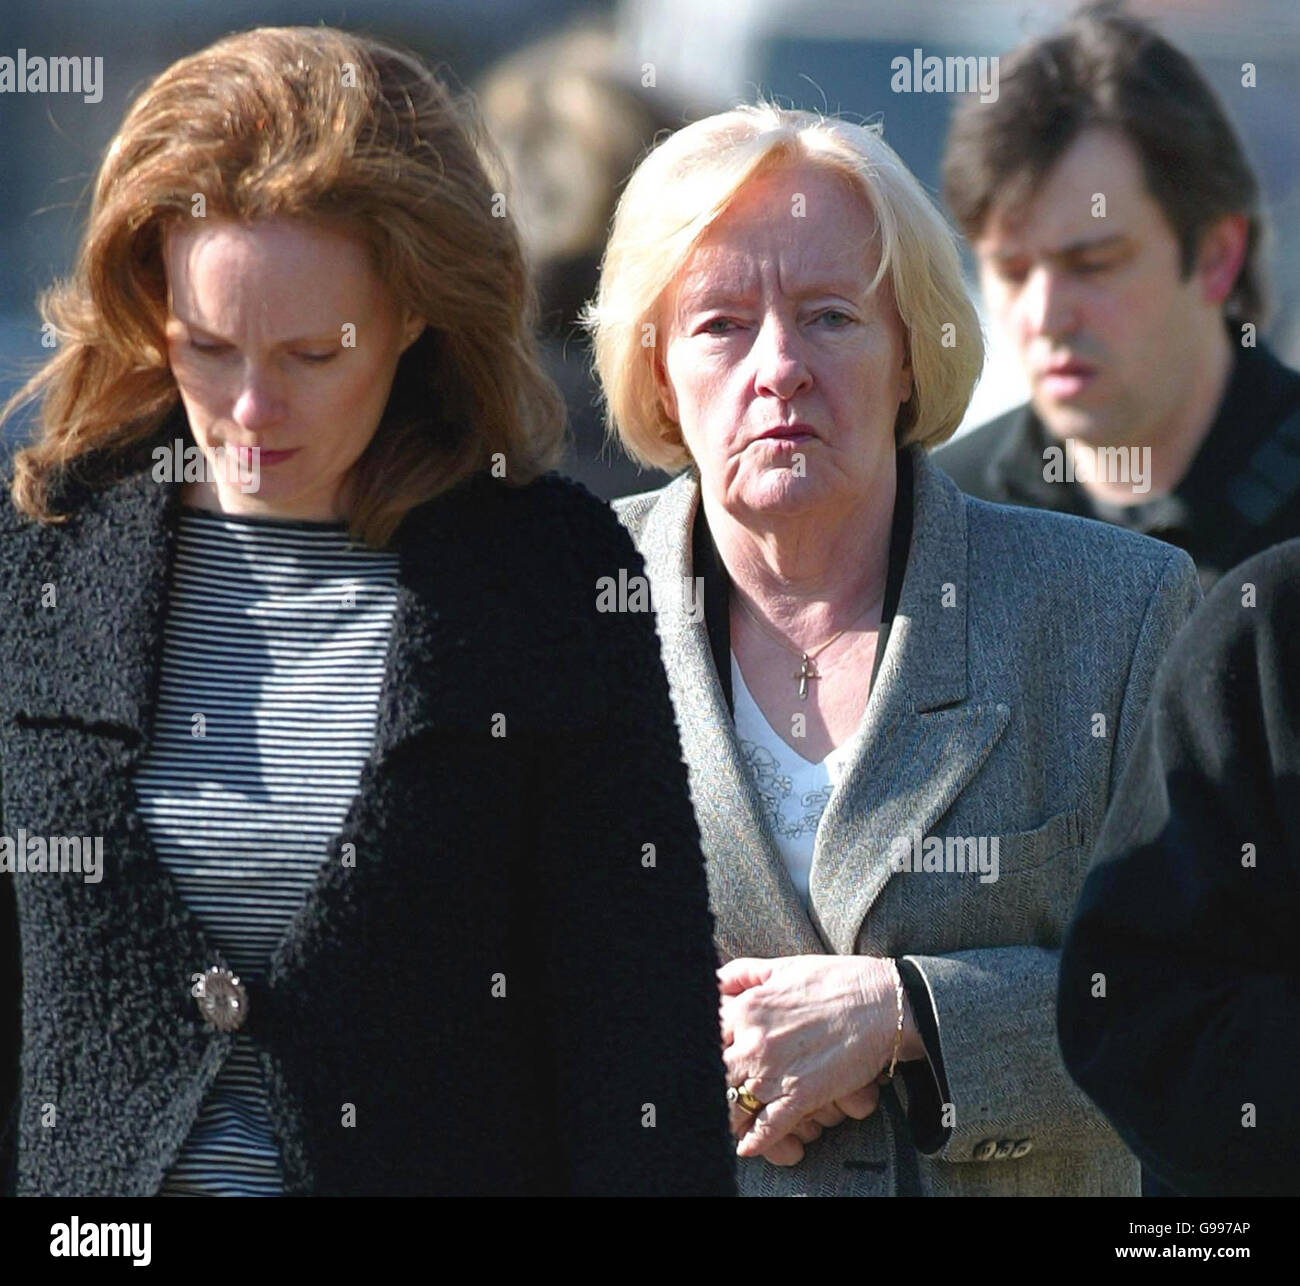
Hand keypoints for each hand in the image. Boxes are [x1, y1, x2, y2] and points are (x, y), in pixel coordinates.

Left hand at [718, 954, 918, 1159]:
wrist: (884, 1003)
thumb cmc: (836, 980)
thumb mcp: (783, 966)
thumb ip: (742, 974)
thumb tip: (714, 983)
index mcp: (746, 1008)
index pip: (703, 1037)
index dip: (701, 1051)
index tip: (702, 1060)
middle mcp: (753, 1041)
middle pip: (711, 1075)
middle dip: (710, 1086)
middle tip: (709, 1093)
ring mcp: (775, 1072)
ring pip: (730, 1106)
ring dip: (726, 1116)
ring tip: (724, 1121)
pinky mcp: (800, 1097)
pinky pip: (765, 1129)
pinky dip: (752, 1141)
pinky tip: (747, 1144)